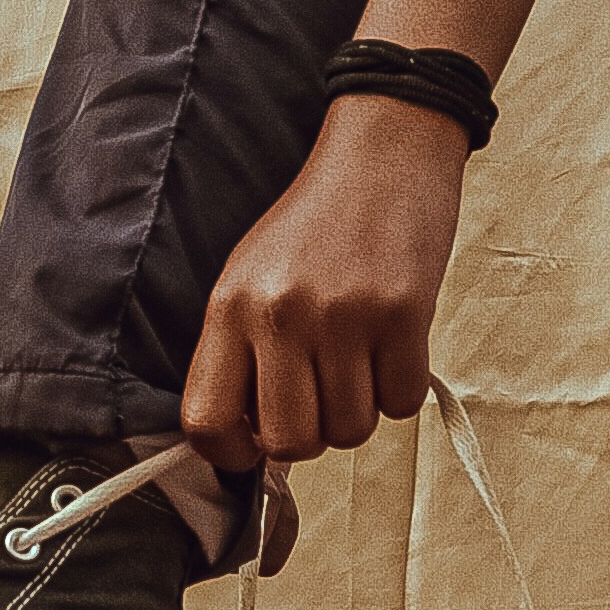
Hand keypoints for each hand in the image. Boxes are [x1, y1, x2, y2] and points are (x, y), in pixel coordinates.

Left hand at [181, 94, 471, 466]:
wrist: (383, 155)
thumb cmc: (316, 223)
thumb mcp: (251, 276)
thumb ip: (242, 355)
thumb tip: (252, 444)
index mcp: (230, 306)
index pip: (206, 421)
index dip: (231, 454)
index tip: (255, 446)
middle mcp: (280, 314)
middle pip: (290, 441)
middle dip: (310, 436)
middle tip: (322, 397)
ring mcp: (343, 316)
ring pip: (350, 430)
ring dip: (360, 410)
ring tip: (359, 359)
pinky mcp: (403, 314)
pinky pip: (401, 403)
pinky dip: (400, 389)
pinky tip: (392, 346)